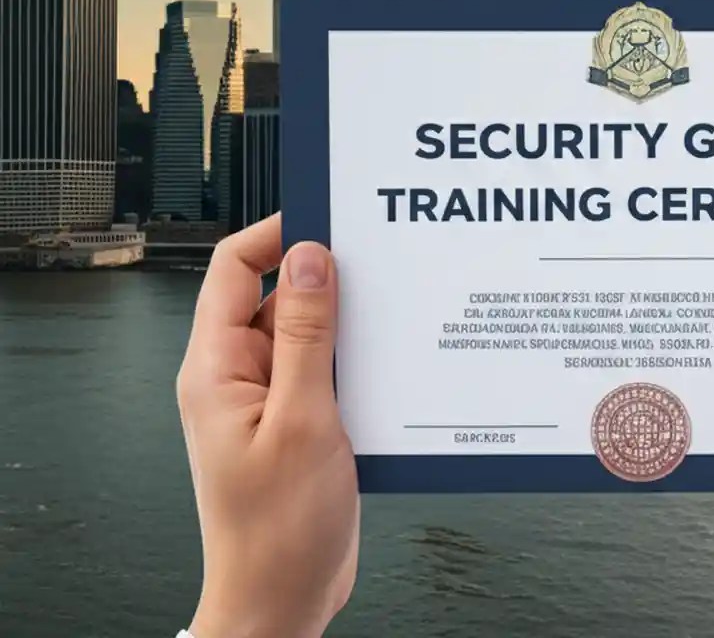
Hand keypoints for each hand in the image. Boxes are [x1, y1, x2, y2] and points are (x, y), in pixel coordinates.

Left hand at [177, 215, 357, 637]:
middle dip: (329, 282)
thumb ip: (309, 336)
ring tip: (392, 324)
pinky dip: (359, 365)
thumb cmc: (277, 530)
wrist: (283, 598)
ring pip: (312, 336)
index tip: (328, 218)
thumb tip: (311, 260)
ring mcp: (272, 401)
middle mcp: (240, 377)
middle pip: (280, 298)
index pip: (234, 269)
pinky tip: (392, 369)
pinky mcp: (302, 424)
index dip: (278, 234)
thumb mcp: (302, 420)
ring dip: (350, 327)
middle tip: (380, 269)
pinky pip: (329, 372)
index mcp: (217, 369)